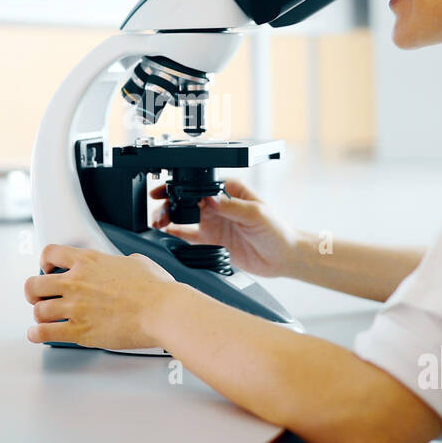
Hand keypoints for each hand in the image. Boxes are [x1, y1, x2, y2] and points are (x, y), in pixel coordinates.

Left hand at [25, 245, 190, 349]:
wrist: (162, 311)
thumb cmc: (156, 289)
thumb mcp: (137, 261)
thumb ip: (120, 262)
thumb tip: (123, 265)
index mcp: (89, 262)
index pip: (50, 253)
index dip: (44, 262)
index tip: (46, 269)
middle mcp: (77, 282)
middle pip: (35, 284)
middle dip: (34, 292)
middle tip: (39, 297)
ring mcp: (76, 307)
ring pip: (38, 310)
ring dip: (39, 315)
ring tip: (43, 319)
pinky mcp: (80, 331)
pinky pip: (46, 333)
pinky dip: (37, 334)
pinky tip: (37, 335)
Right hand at [150, 178, 298, 277]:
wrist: (284, 257)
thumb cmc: (277, 230)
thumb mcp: (257, 213)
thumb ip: (232, 206)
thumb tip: (210, 199)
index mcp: (229, 190)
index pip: (200, 185)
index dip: (181, 187)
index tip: (167, 192)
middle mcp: (218, 205)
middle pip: (186, 200)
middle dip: (170, 203)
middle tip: (159, 211)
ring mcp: (213, 223)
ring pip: (183, 217)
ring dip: (169, 219)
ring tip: (157, 223)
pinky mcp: (211, 241)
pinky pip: (188, 238)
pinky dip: (175, 237)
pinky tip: (165, 236)